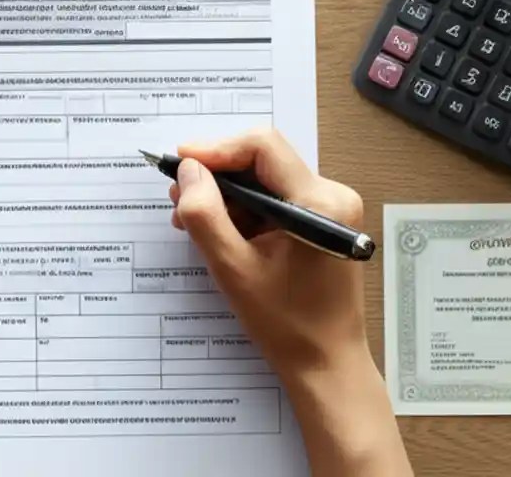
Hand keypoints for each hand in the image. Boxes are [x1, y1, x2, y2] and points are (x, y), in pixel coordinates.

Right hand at [169, 128, 366, 380]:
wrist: (326, 363)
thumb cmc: (286, 323)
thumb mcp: (233, 268)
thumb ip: (205, 215)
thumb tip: (188, 171)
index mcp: (320, 202)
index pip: (263, 147)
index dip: (216, 149)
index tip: (180, 163)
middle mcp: (332, 196)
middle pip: (263, 161)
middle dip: (217, 176)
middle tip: (178, 197)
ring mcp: (331, 209)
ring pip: (266, 181)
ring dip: (227, 197)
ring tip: (192, 220)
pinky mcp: (323, 224)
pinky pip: (276, 201)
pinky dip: (245, 212)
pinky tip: (220, 232)